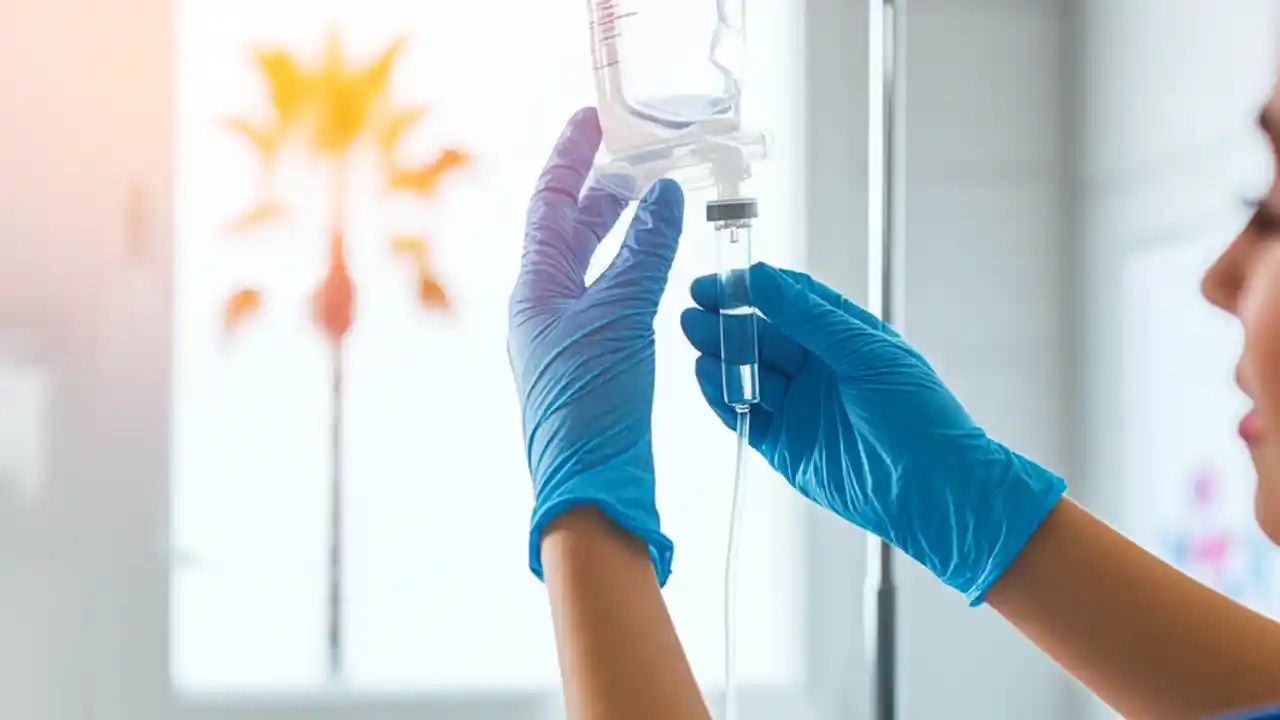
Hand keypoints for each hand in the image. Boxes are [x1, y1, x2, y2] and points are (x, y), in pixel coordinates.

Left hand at [509, 108, 684, 584]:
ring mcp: (567, 335)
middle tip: (633, 151)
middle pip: (569, 229)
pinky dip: (634, 268)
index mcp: (535, 288)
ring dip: (619, 226)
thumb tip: (663, 195)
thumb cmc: (589, 407)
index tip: (592, 118)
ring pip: (592, 263)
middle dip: (599, 187)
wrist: (591, 486)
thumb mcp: (619, 317)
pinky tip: (656, 264)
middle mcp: (544, 307)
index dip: (570, 155)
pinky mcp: (594, 361)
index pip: (549, 201)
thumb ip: (644, 253)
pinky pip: (611, 295)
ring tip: (650, 195)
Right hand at [681, 263, 1064, 602]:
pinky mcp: (786, 446)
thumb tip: (762, 278)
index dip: (752, 289)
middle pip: (762, 336)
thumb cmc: (920, 417)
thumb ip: (809, 317)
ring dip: (722, 358)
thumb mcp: (865, 353)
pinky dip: (724, 398)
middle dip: (727, 323)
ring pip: (749, 375)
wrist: (934, 492)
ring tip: (696, 341)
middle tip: (694, 311)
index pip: (788, 301)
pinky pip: (746, 417)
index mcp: (843, 338)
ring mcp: (800, 408)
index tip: (718, 282)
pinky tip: (708, 379)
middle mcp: (818, 369)